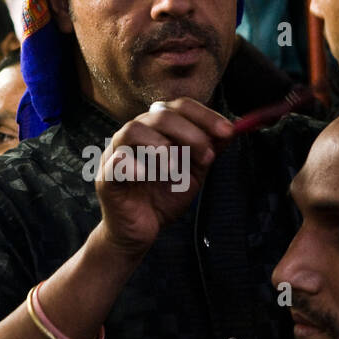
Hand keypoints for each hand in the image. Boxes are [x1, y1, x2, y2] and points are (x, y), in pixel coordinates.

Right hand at [94, 98, 231, 255]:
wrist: (141, 231)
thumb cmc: (163, 197)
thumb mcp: (194, 173)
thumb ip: (208, 151)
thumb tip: (231, 130)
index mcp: (157, 129)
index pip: (179, 107)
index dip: (205, 116)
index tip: (228, 131)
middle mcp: (136, 134)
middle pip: (159, 114)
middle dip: (190, 133)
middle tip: (207, 157)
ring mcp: (117, 153)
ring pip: (133, 131)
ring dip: (160, 146)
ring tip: (175, 170)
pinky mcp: (106, 177)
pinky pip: (116, 161)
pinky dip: (134, 166)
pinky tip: (147, 177)